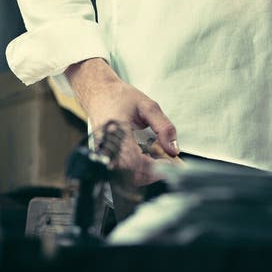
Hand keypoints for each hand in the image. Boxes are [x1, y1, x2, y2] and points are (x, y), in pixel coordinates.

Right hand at [65, 58, 179, 186]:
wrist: (99, 93)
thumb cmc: (119, 97)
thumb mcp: (148, 106)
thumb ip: (163, 127)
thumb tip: (173, 149)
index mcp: (118, 134)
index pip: (136, 163)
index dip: (155, 168)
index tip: (170, 164)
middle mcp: (108, 148)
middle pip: (131, 176)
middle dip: (152, 173)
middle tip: (166, 160)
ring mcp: (104, 155)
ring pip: (126, 177)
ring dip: (145, 172)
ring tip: (156, 156)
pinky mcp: (104, 157)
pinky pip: (121, 172)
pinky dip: (136, 169)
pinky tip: (144, 156)